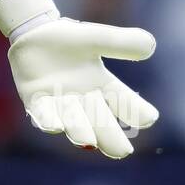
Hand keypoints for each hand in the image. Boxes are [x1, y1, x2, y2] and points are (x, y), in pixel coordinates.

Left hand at [0, 0, 157, 159]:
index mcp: (103, 85)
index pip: (125, 102)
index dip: (137, 111)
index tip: (148, 118)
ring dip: (80, 129)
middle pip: (101, 122)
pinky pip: (42, 113)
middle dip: (110, 136)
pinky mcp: (36, 100)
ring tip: (88, 140)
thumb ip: (121, 42)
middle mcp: (84, 100)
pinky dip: (48, 120)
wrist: (34, 33)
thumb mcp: (97, 37)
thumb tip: (150, 46)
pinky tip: (54, 126)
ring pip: (73, 121)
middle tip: (122, 151)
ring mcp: (59, 102)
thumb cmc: (70, 39)